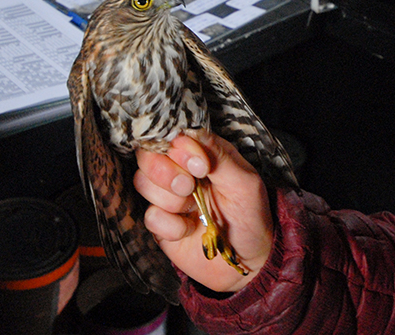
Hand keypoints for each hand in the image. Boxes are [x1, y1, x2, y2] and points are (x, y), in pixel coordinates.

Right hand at [134, 128, 273, 292]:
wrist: (247, 262)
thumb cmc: (251, 217)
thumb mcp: (245, 183)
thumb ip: (219, 157)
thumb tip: (192, 133)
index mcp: (202, 154)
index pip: (174, 136)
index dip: (179, 148)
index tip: (201, 167)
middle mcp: (181, 170)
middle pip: (148, 155)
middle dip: (166, 172)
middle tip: (189, 188)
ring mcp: (168, 197)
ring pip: (143, 182)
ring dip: (170, 199)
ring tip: (193, 209)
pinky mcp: (161, 224)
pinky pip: (149, 216)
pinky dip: (170, 225)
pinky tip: (188, 230)